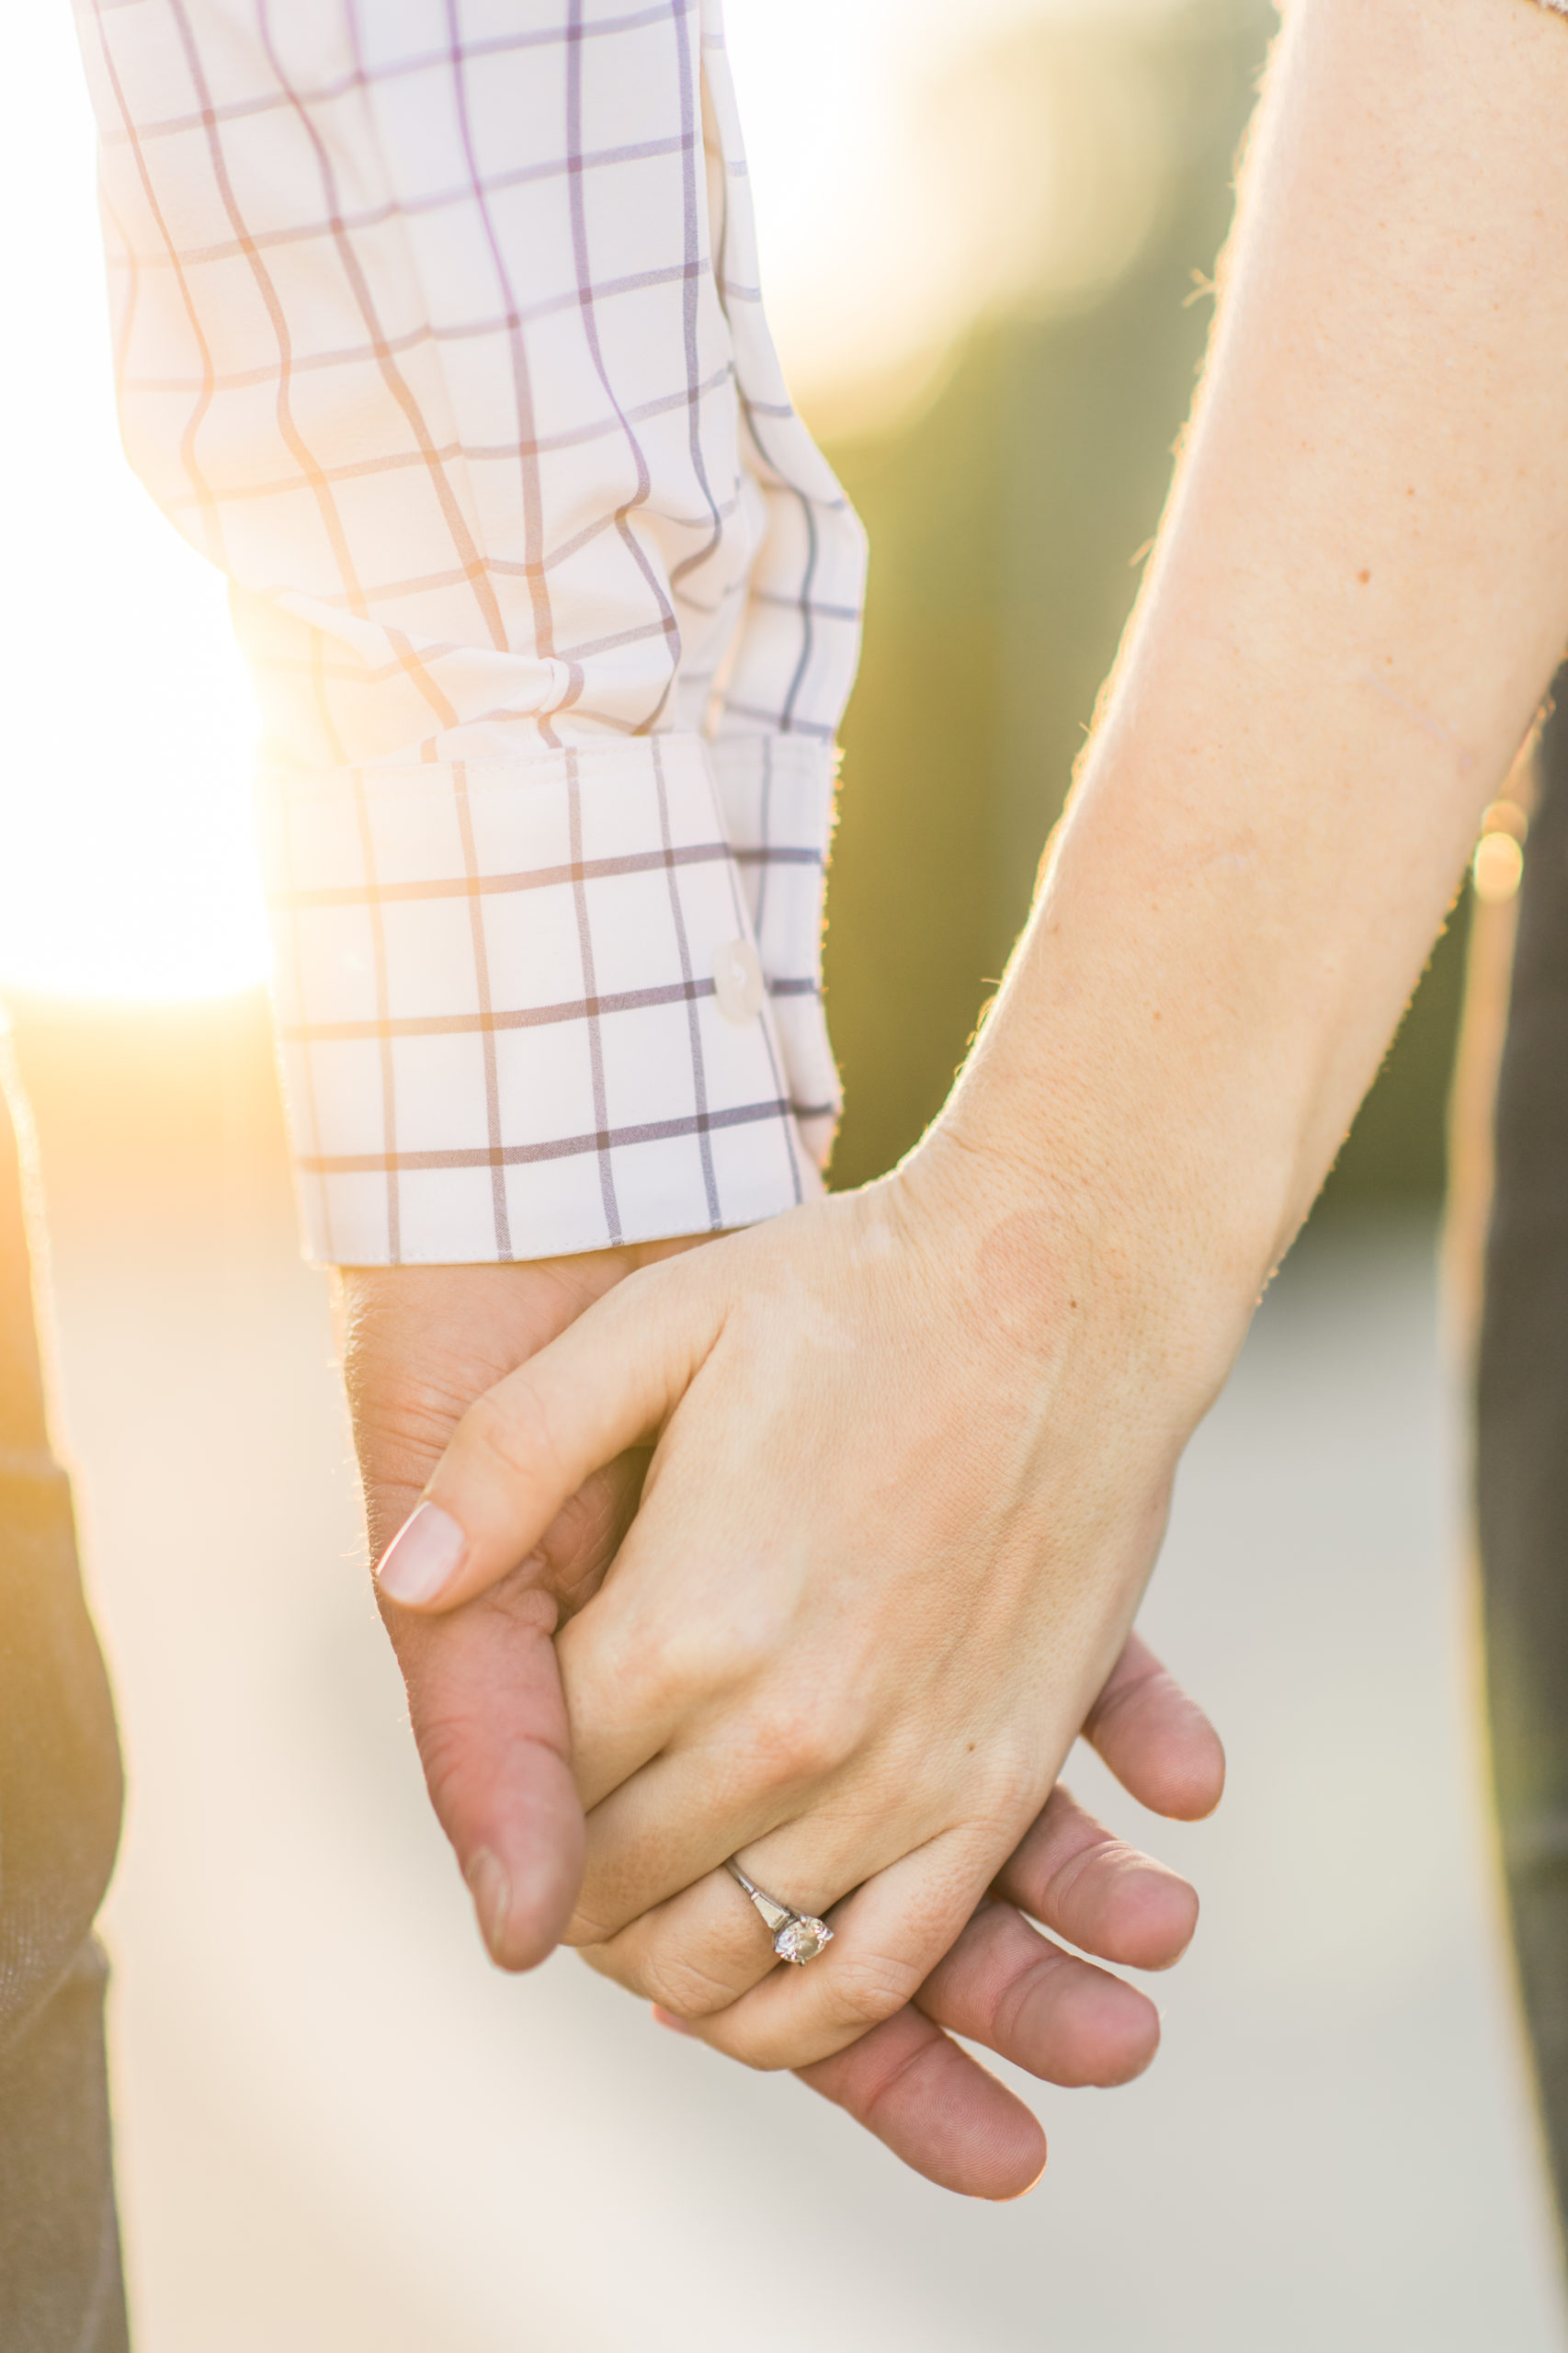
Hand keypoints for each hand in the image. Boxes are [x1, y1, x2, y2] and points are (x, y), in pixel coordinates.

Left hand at [348, 1245, 1221, 2197]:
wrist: (1066, 1285)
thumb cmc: (850, 1292)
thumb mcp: (652, 1325)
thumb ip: (509, 1458)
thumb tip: (404, 1581)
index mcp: (679, 1622)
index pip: (538, 1784)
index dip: (515, 1787)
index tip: (528, 1758)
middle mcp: (784, 1728)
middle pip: (620, 1884)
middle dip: (578, 1878)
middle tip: (580, 1840)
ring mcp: (901, 1770)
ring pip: (735, 1953)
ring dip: (670, 1959)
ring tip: (655, 1913)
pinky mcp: (997, 1784)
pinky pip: (881, 1964)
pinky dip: (807, 2013)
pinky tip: (765, 1985)